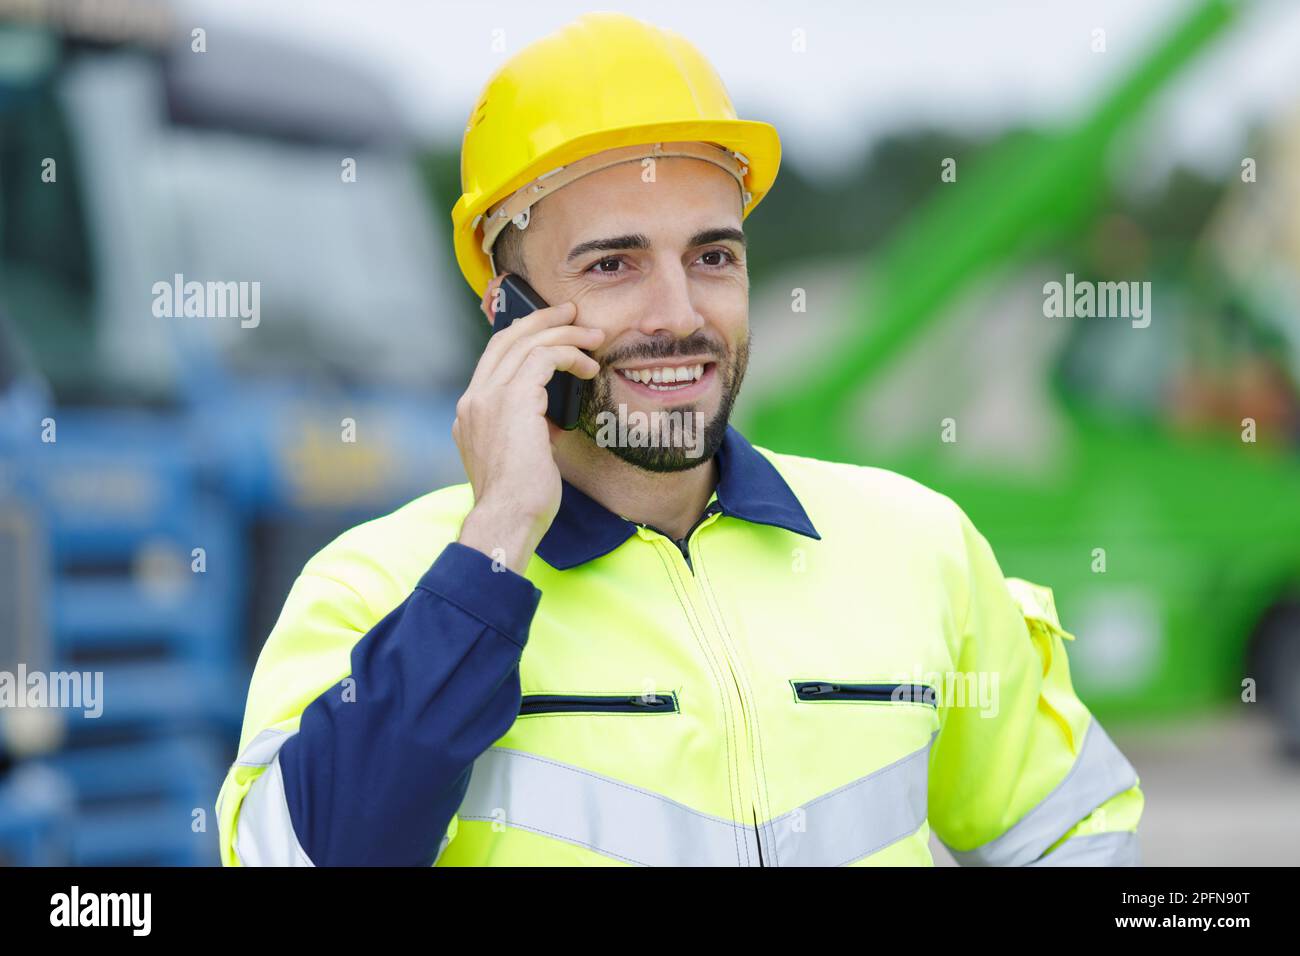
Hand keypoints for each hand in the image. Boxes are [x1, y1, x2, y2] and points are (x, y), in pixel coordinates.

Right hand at [453, 275, 604, 573]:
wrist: (508, 519)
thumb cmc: (520, 500)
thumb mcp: (520, 457)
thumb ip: (526, 431)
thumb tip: (549, 420)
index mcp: (471, 412)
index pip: (494, 358)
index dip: (523, 337)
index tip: (552, 331)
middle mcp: (474, 399)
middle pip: (506, 339)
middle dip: (542, 320)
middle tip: (572, 314)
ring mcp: (489, 398)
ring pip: (527, 343)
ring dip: (565, 335)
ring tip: (594, 338)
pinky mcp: (513, 400)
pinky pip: (544, 357)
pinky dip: (569, 355)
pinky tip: (588, 368)